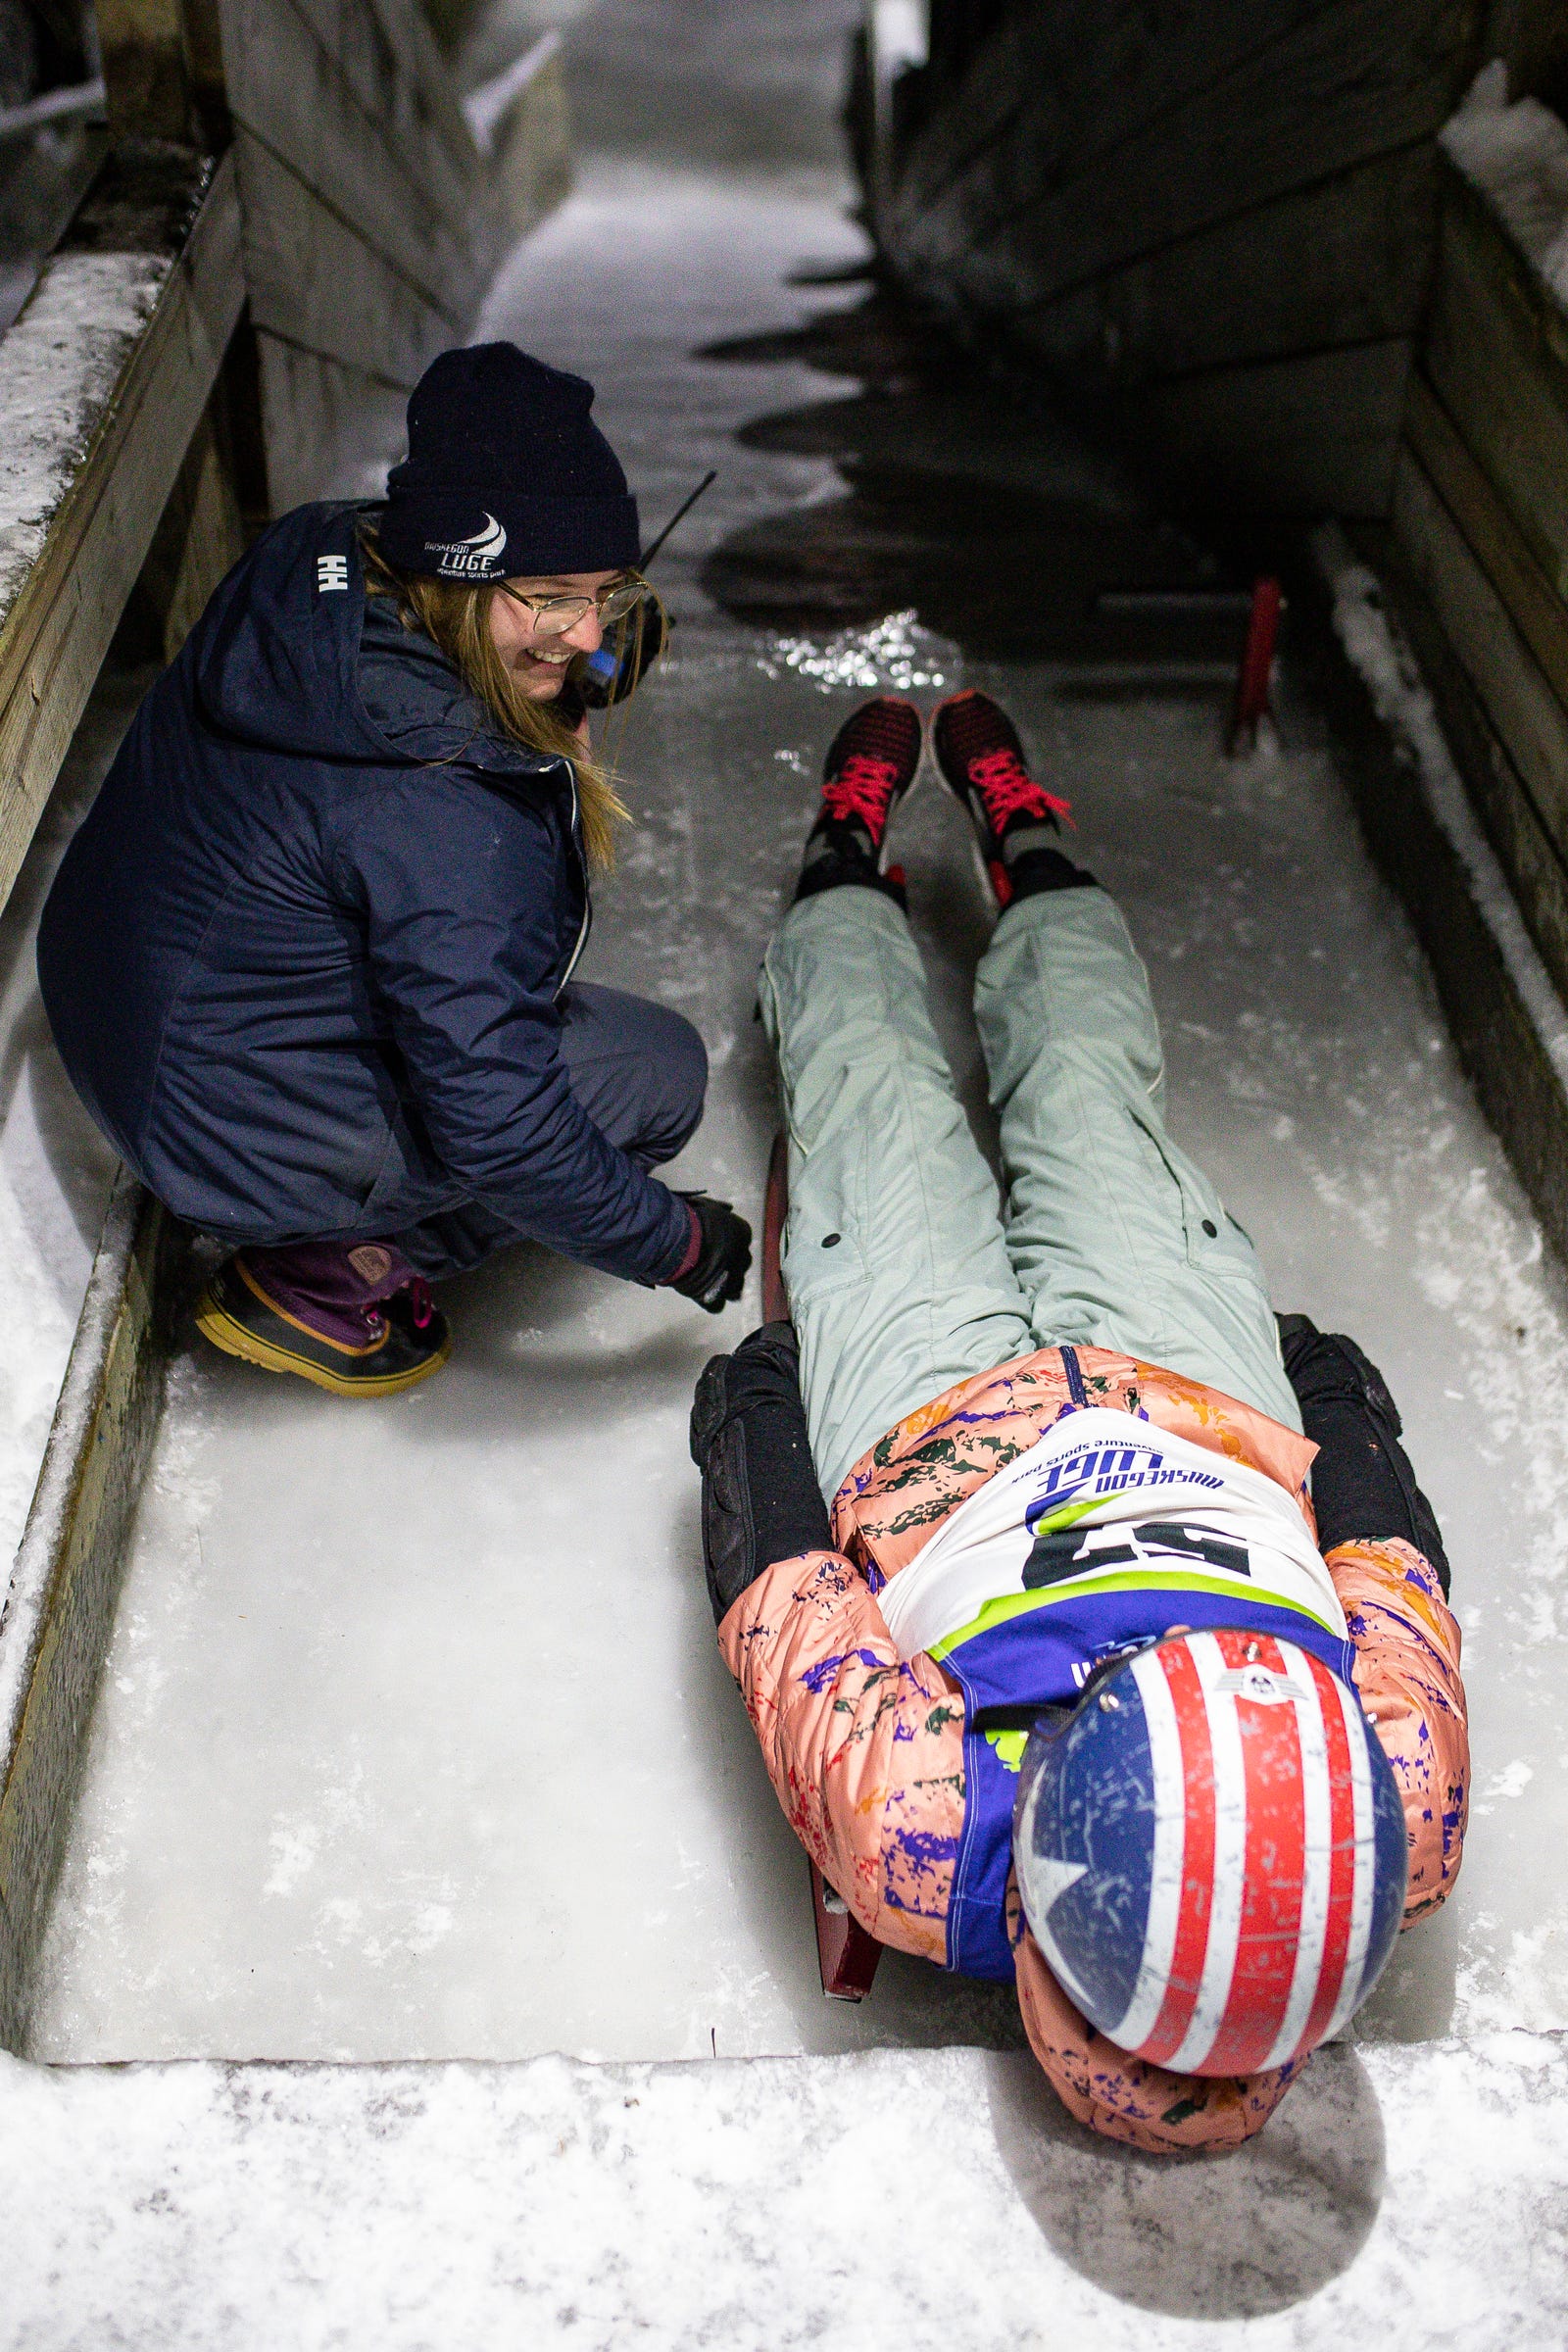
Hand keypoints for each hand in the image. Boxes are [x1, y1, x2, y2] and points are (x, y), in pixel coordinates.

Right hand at [666, 1194, 750, 1313]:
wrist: (678, 1242)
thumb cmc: (691, 1220)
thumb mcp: (707, 1206)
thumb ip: (719, 1210)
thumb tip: (728, 1209)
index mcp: (742, 1234)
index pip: (741, 1242)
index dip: (728, 1245)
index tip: (715, 1246)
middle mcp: (742, 1257)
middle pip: (740, 1265)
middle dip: (728, 1265)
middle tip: (709, 1263)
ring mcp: (731, 1280)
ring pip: (735, 1287)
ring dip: (724, 1284)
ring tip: (706, 1281)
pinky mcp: (715, 1297)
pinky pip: (718, 1305)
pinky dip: (710, 1301)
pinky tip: (701, 1295)